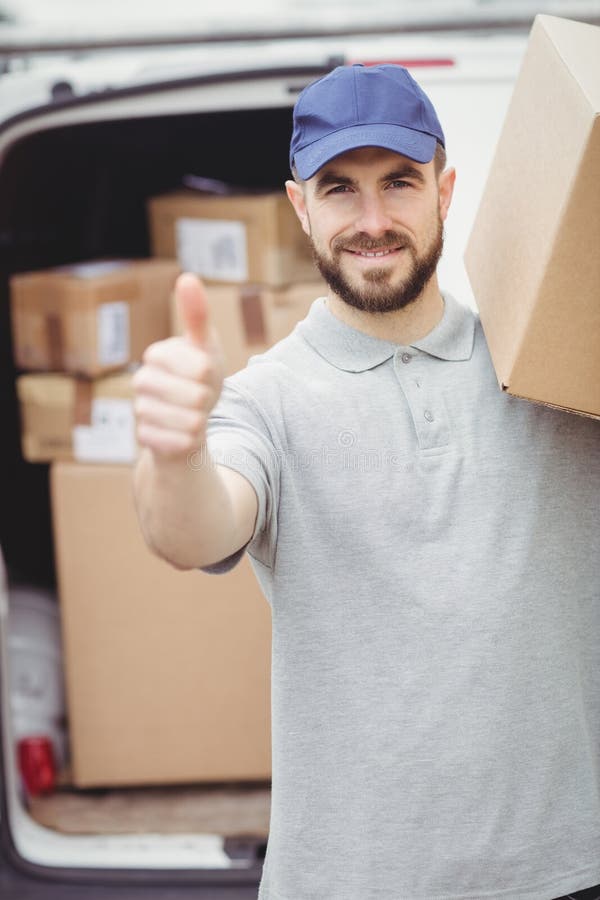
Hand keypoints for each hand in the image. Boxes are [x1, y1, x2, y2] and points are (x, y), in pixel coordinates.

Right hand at [133, 273, 224, 458]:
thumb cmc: (199, 380)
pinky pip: (181, 443)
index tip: (205, 375)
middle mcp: (141, 380)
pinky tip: (185, 435)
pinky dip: (191, 441)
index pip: (201, 367)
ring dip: (201, 422)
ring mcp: (140, 411)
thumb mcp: (206, 348)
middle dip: (208, 400)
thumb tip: (187, 277)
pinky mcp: (144, 439)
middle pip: (197, 396)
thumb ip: (197, 316)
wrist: (189, 422)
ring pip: (190, 422)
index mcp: (157, 354)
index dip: (212, 375)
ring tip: (194, 416)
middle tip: (200, 398)